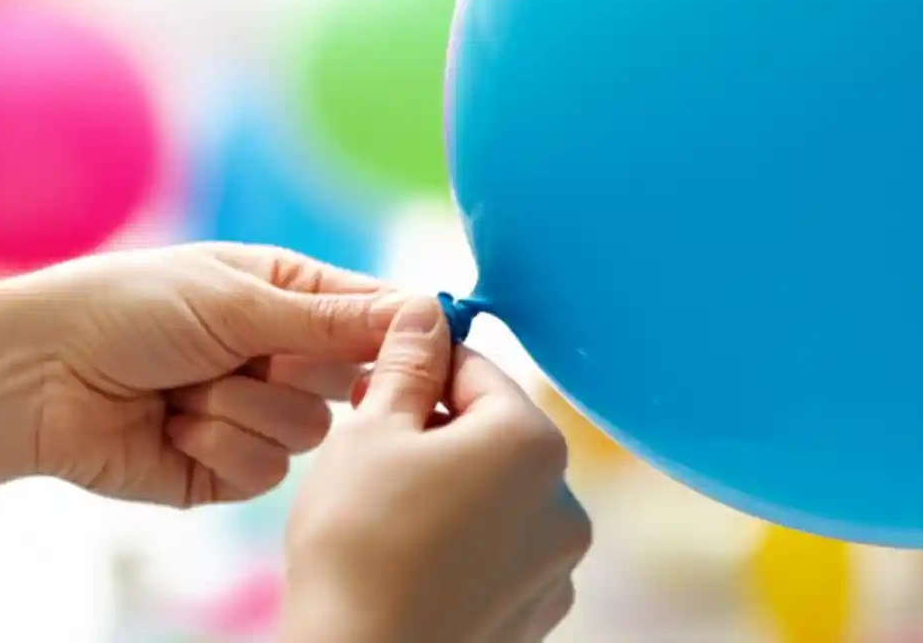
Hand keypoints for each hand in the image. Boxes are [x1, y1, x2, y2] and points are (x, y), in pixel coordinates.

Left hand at [29, 243, 400, 505]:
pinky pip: (267, 470)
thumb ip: (331, 318)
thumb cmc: (129, 308)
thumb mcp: (238, 299)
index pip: (373, 315)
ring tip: (186, 388)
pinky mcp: (229, 468)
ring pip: (312, 431)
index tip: (422, 341)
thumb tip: (422, 308)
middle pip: (351, 379)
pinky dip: (219, 445)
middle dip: (298, 369)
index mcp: (287, 297)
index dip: (399, 331)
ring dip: (244, 407)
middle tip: (253, 354)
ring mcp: (256, 413)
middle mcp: (280, 356)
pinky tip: (173, 425)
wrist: (40, 376)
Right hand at [282, 299, 592, 642]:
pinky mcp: (538, 612)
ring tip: (386, 511)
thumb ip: (407, 364)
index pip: (477, 369)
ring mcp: (557, 565)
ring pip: (499, 493)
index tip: (378, 380)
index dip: (420, 367)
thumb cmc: (358, 547)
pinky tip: (414, 560)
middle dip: (436, 428)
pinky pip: (503, 550)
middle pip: (494, 432)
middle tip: (370, 446)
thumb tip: (427, 310)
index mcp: (532, 443)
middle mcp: (564, 502)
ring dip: (453, 485)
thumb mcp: (370, 432)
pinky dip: (466, 542)